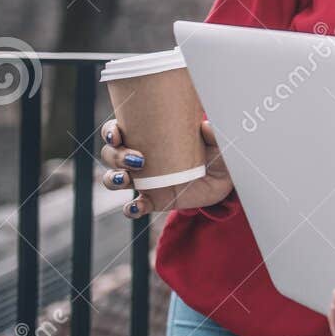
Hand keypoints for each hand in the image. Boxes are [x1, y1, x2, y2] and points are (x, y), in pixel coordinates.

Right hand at [100, 118, 233, 215]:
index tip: (117, 134)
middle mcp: (140, 159)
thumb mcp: (217, 142)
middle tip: (137, 159)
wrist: (224, 181)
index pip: (119, 132)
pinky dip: (131, 209)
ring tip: (126, 178)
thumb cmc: (215, 154)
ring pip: (114, 179)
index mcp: (150, 139)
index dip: (110, 132)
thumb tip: (205, 127)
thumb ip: (213, 134)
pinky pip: (133, 207)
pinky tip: (137, 206)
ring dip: (114, 179)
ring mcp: (144, 182)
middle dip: (115, 156)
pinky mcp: (152, 201)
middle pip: (111, 155)